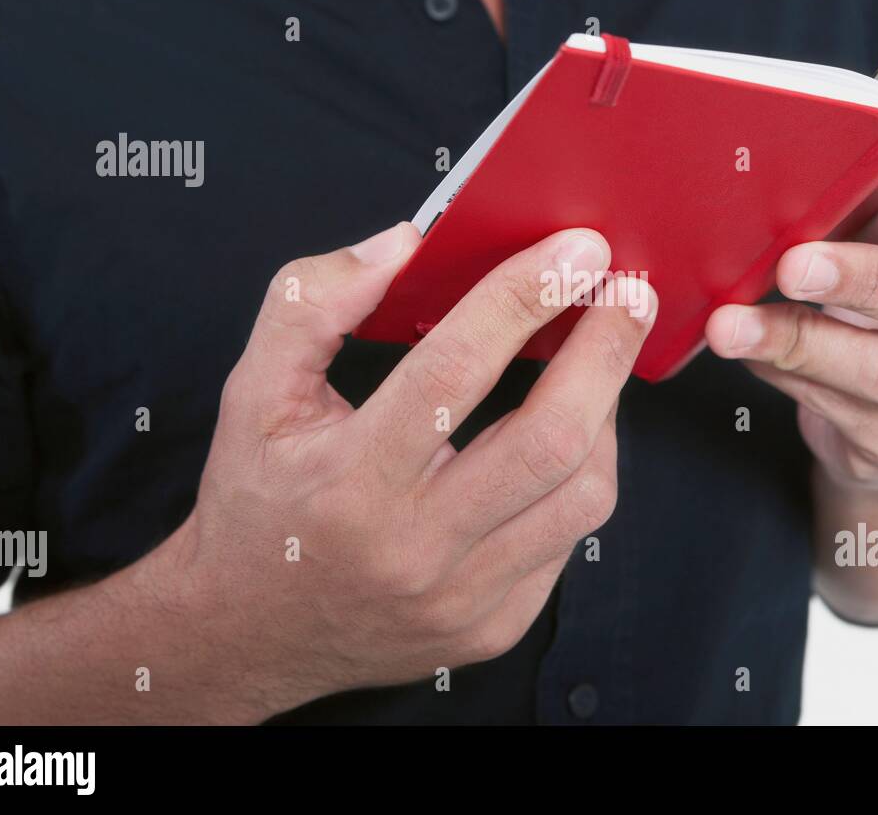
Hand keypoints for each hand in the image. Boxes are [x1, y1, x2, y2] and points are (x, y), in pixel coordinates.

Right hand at [156, 223, 655, 709]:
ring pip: (582, 495)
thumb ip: (315, 305)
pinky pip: (571, 541)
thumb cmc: (258, 503)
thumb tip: (406, 245)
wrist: (247, 632)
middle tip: (630, 295)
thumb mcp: (254, 390)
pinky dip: (581, 476)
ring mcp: (462, 597)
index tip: (577, 250)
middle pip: (549, 439)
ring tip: (599, 366)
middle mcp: (413, 545)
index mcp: (350, 478)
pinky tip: (569, 438)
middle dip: (605, 352)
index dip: (525, 296)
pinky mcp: (494, 627)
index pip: (455, 369)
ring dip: (606, 414)